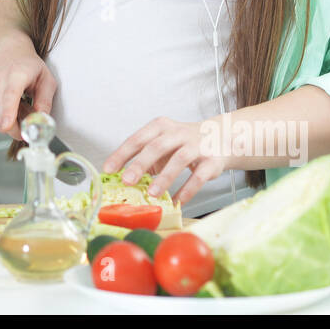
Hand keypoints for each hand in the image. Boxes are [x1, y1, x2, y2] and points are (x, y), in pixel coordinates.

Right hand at [0, 35, 57, 138]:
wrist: (6, 50)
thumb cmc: (27, 64)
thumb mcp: (46, 79)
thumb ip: (45, 101)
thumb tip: (41, 121)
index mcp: (16, 75)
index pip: (9, 97)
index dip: (8, 114)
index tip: (8, 126)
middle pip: (2, 116)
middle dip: (18, 127)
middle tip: (28, 118)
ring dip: (10, 123)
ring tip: (19, 108)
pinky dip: (1, 119)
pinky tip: (8, 108)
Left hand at [103, 117, 228, 204]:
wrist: (220, 137)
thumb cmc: (184, 142)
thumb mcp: (163, 143)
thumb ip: (145, 157)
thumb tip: (123, 178)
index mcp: (160, 127)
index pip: (137, 138)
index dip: (122, 154)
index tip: (109, 169)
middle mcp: (178, 133)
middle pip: (156, 146)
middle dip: (140, 164)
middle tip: (127, 181)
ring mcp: (196, 145)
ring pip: (178, 160)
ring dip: (164, 178)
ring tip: (153, 194)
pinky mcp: (212, 160)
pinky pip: (198, 176)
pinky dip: (187, 190)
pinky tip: (177, 200)